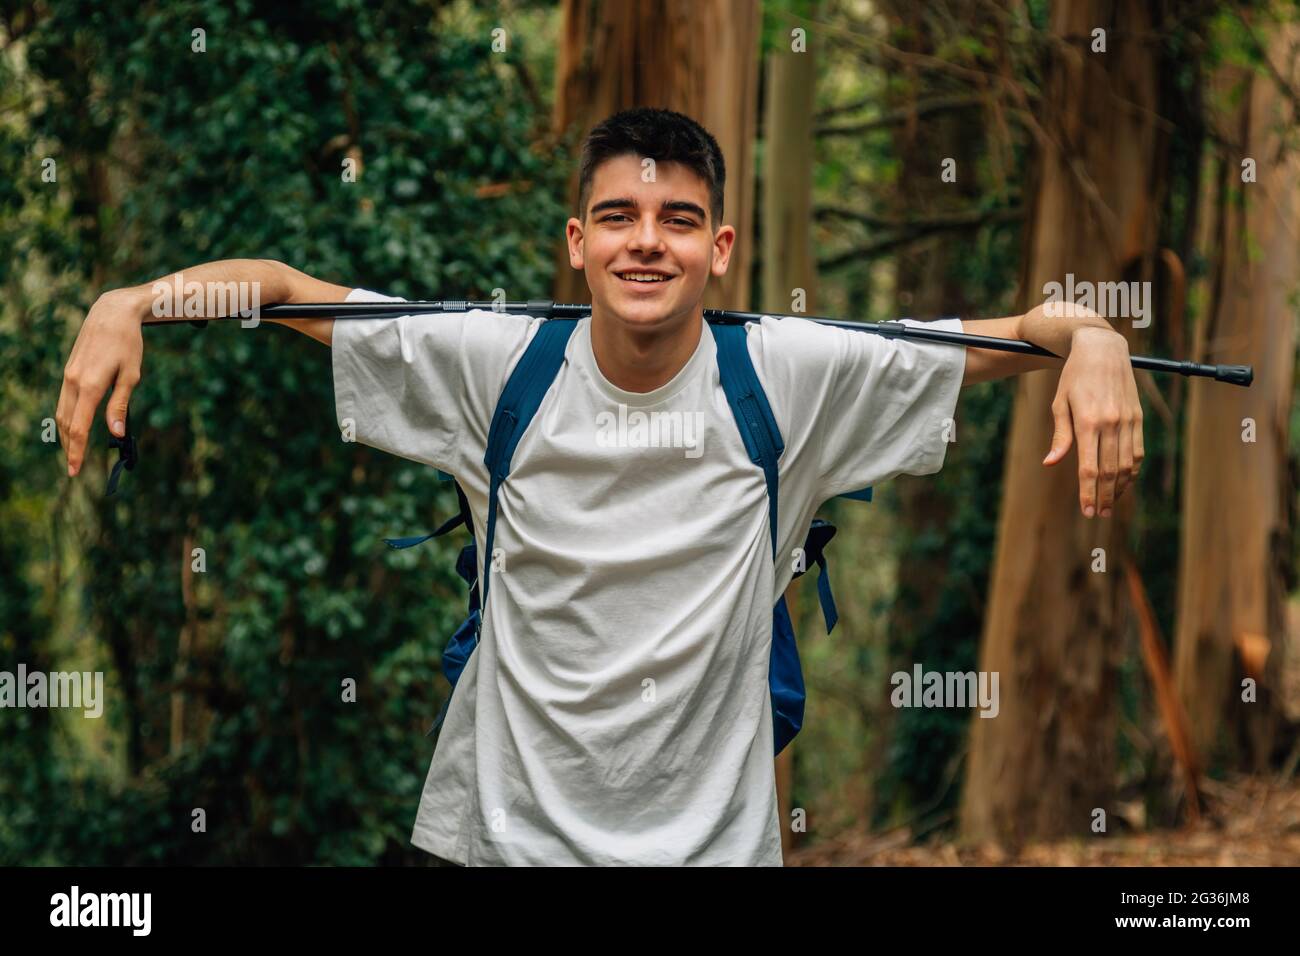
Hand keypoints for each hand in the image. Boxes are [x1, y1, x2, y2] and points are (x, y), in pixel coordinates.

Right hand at [56, 288, 145, 476]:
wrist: (112, 313)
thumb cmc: (128, 344)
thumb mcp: (131, 375)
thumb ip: (120, 405)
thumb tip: (116, 434)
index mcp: (90, 385)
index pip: (80, 427)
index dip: (78, 451)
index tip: (76, 470)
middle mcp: (74, 381)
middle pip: (66, 423)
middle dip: (70, 448)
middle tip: (74, 469)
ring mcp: (68, 375)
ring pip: (61, 412)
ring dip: (66, 435)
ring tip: (73, 453)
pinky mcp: (69, 370)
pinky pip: (64, 400)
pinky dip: (66, 418)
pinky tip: (74, 427)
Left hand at [1042, 326, 1143, 517]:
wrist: (1102, 349)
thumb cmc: (1074, 377)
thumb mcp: (1059, 404)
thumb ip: (1060, 436)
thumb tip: (1050, 463)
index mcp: (1087, 421)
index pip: (1089, 467)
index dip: (1088, 492)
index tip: (1086, 510)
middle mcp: (1111, 422)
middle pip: (1109, 471)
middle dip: (1103, 497)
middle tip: (1097, 514)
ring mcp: (1127, 420)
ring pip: (1126, 464)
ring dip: (1119, 488)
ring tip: (1109, 503)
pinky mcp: (1137, 417)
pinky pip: (1137, 451)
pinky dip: (1131, 470)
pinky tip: (1123, 482)